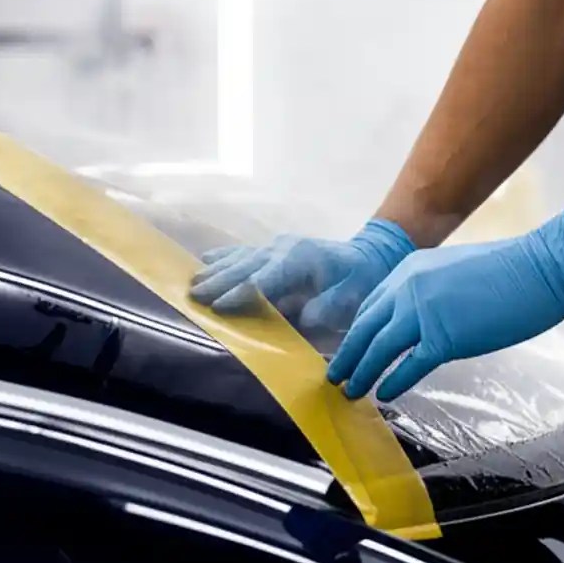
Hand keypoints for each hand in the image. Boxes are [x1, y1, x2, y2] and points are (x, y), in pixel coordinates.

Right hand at [189, 220, 415, 331]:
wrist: (371, 255)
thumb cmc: (361, 282)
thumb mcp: (352, 299)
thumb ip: (327, 308)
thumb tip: (302, 316)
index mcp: (300, 260)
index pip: (264, 279)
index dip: (241, 294)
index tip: (219, 306)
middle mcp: (284, 249)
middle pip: (245, 267)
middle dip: (219, 282)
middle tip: (193, 295)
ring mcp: (278, 246)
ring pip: (240, 258)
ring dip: (216, 270)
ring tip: (192, 282)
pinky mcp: (275, 249)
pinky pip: (244, 253)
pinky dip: (224, 257)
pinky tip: (205, 260)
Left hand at [327, 212, 563, 400]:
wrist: (539, 269)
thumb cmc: (507, 271)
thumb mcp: (452, 271)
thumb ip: (428, 292)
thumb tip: (420, 319)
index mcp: (409, 271)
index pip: (372, 306)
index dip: (358, 331)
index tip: (351, 348)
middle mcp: (408, 289)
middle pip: (365, 327)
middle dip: (348, 354)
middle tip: (335, 375)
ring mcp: (424, 313)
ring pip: (379, 348)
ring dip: (362, 372)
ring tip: (349, 391)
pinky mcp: (445, 338)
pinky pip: (409, 365)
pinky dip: (392, 381)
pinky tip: (383, 394)